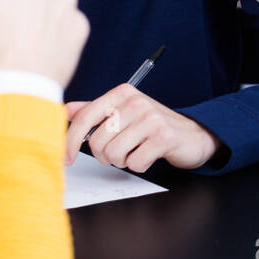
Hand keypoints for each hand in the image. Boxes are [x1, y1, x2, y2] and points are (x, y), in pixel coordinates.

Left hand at [64, 83, 223, 171]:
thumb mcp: (124, 113)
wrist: (193, 134)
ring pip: (114, 154)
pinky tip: (149, 155)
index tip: (65, 157)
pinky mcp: (164, 137)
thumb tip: (66, 110)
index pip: (85, 117)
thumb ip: (95, 111)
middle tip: (119, 153)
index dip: (69, 141)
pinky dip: (139, 165)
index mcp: (122, 93)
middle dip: (104, 155)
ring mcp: (151, 118)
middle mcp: (136, 101)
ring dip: (122, 161)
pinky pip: (135, 163)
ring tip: (136, 151)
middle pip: (97, 141)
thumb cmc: (153, 126)